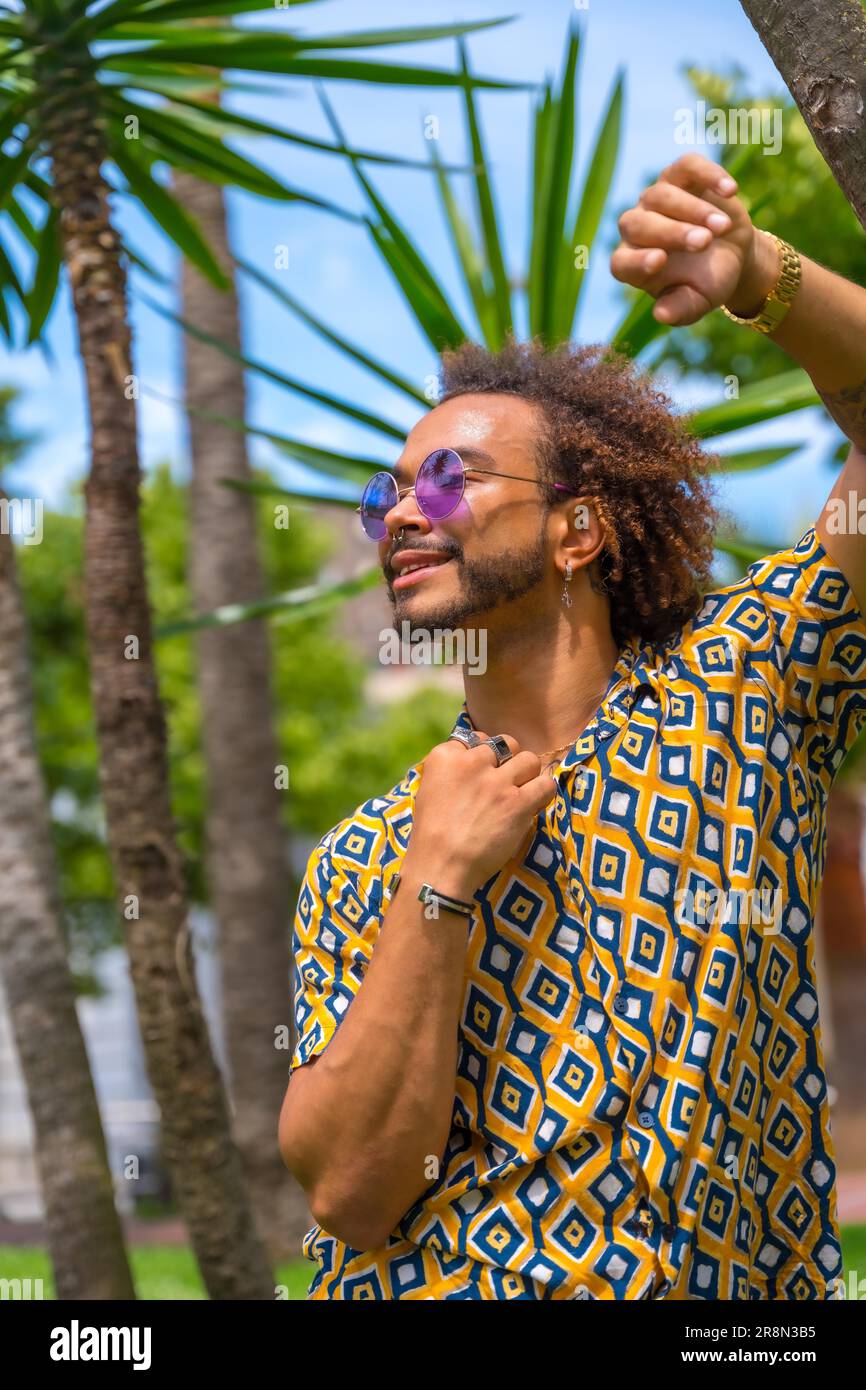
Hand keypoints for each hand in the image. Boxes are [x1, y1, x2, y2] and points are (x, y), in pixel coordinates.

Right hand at [403, 731, 557, 896]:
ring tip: (520, 793)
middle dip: (508, 762)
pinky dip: (543, 793)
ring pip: (529, 760)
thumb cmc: (431, 836)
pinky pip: (546, 785)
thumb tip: (477, 760)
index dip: (484, 756)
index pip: (475, 738)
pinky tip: (534, 803)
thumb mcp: (429, 791)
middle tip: (503, 784)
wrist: (440, 867)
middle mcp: (471, 763)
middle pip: (505, 745)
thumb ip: (451, 771)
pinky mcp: (517, 803)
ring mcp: (496, 782)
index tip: (482, 773)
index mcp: (444, 757)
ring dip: (527, 775)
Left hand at [611, 152, 777, 326]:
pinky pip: (687, 167)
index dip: (636, 261)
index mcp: (633, 264)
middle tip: (704, 243)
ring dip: (693, 210)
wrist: (733, 256)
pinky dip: (708, 174)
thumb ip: (680, 310)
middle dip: (672, 233)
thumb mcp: (698, 302)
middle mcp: (637, 229)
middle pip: (638, 224)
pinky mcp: (681, 175)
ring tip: (722, 228)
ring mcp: (656, 198)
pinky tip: (730, 190)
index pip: (622, 262)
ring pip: (661, 195)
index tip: (659, 261)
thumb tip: (662, 316)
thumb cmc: (709, 282)